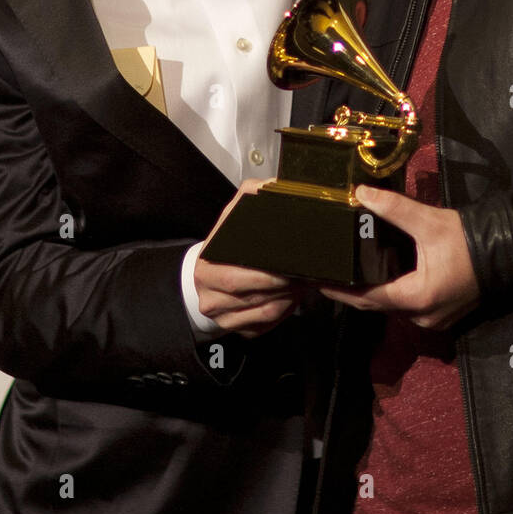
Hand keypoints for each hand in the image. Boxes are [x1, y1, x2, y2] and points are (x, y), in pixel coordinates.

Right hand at [196, 181, 304, 337]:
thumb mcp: (234, 215)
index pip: (236, 274)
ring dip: (289, 299)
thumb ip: (253, 196)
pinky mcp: (236, 329)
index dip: (265, 273)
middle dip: (283, 286)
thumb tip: (275, 185)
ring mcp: (221, 315)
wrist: (207, 274)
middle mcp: (210, 293)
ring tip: (303, 283)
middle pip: (252, 295)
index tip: (290, 265)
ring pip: (264, 312)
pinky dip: (283, 312)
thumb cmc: (227, 245)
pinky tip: (291, 298)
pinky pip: (265, 325)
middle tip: (305, 275)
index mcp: (208, 264)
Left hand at [320, 185, 479, 330]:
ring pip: (394, 308)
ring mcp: (434, 319)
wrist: (509, 252)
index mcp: (416, 299)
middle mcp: (422, 316)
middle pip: (378, 306)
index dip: (341, 291)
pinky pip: (409, 306)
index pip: (368, 299)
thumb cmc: (469, 241)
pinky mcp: (444, 313)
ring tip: (351, 274)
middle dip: (353, 293)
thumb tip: (362, 192)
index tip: (319, 281)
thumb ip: (394, 208)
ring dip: (374, 294)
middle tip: (329, 276)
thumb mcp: (429, 221)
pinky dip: (393, 294)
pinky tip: (382, 277)